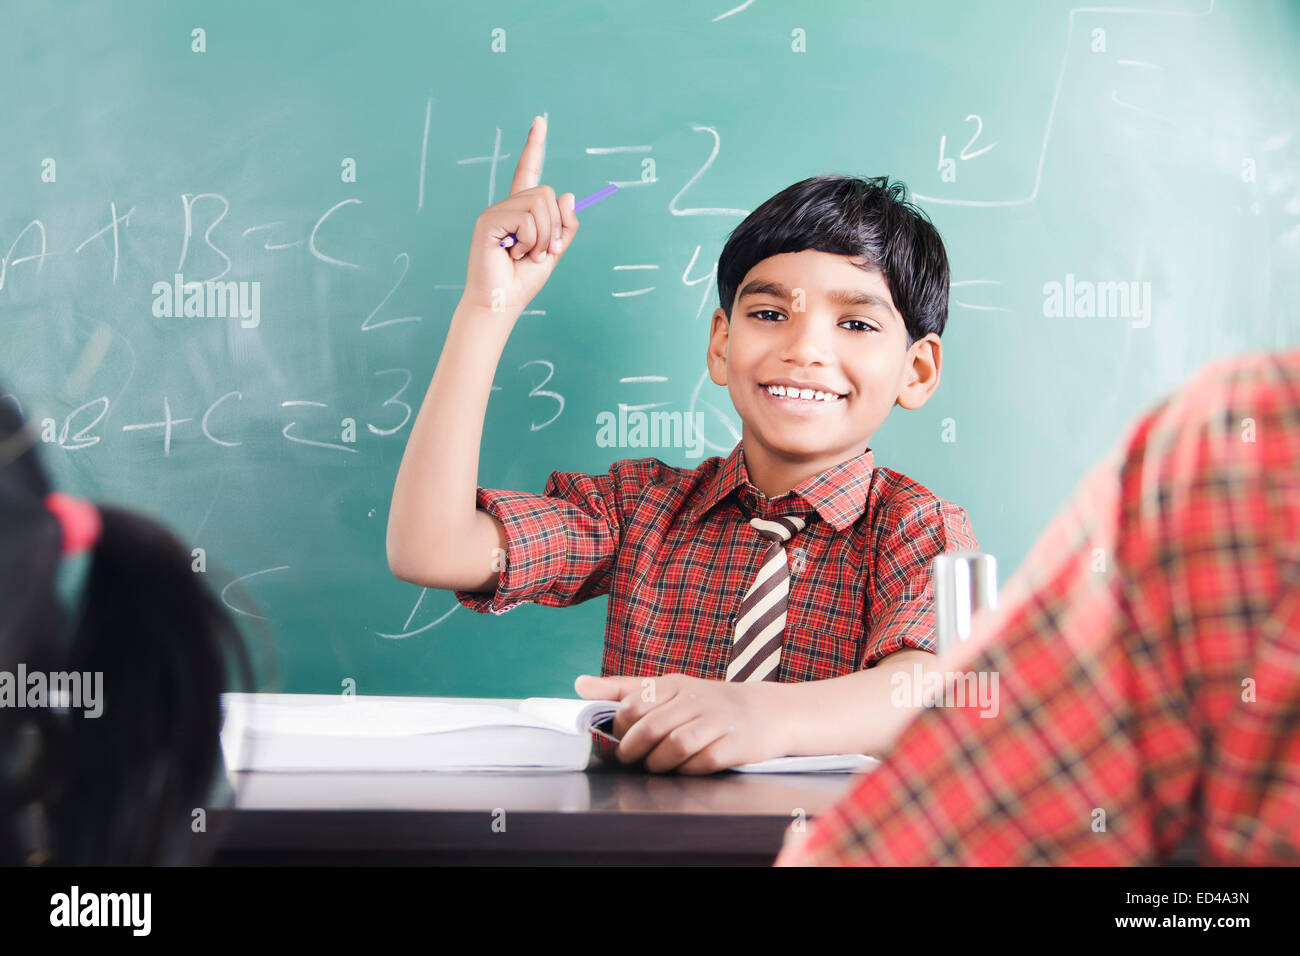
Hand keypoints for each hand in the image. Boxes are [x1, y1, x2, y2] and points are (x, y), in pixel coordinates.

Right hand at [461, 115, 579, 316]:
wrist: (502, 301)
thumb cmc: (523, 279)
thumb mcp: (554, 251)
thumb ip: (566, 225)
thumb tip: (569, 194)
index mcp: (521, 210)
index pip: (528, 171)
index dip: (534, 146)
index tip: (539, 121)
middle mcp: (507, 205)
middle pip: (548, 193)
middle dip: (555, 227)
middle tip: (541, 252)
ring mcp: (496, 211)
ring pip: (541, 205)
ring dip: (544, 237)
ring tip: (527, 255)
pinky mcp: (489, 220)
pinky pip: (527, 219)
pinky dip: (530, 241)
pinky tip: (513, 254)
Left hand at [574, 673, 790, 773]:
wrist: (765, 712)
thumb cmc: (706, 703)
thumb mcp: (666, 689)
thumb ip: (622, 689)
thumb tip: (579, 684)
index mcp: (674, 684)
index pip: (634, 703)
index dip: (620, 727)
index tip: (621, 738)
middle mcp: (696, 699)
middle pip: (651, 728)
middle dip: (634, 750)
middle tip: (632, 759)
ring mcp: (718, 721)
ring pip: (675, 747)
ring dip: (659, 764)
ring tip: (656, 766)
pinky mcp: (736, 744)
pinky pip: (703, 762)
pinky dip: (688, 771)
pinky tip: (686, 769)